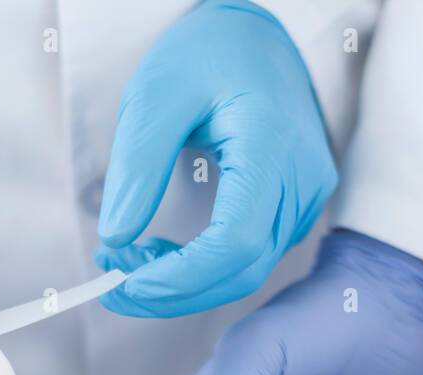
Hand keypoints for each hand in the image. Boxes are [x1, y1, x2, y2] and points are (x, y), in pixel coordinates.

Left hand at [95, 0, 335, 316]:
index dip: (179, 277)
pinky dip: (206, 269)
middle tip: (114, 280)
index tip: (123, 283)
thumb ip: (137, 167)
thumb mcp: (155, 95)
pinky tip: (167, 252)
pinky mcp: (299, 207)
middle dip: (174, 290)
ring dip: (186, 282)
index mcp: (271, 143)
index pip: (235, 241)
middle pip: (244, 268)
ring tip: (132, 258)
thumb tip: (116, 238)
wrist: (255, 36)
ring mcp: (308, 195)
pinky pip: (255, 256)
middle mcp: (303, 177)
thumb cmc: (206, 56)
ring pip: (249, 270)